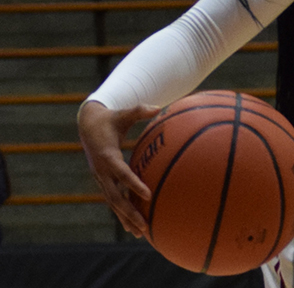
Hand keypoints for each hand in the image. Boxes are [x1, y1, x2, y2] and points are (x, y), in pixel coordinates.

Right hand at [78, 101, 161, 236]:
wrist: (87, 125)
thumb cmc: (110, 118)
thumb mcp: (123, 113)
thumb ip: (139, 110)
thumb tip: (158, 107)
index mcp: (107, 156)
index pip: (122, 173)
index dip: (133, 184)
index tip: (147, 195)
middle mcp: (102, 172)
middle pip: (115, 196)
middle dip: (129, 212)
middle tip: (145, 225)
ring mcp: (101, 179)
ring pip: (113, 203)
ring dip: (126, 218)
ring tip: (141, 234)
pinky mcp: (103, 182)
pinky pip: (113, 201)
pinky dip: (122, 214)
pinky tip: (133, 228)